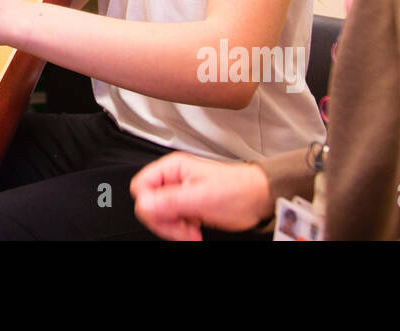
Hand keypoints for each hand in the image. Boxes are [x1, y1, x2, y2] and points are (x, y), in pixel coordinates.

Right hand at [129, 152, 272, 240]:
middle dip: (165, 221)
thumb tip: (144, 204)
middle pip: (149, 204)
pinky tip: (194, 230)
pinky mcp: (186, 208)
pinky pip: (171, 222)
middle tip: (183, 227)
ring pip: (159, 216)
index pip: (141, 186)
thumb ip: (170, 200)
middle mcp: (173, 180)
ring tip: (191, 230)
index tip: (167, 216)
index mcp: (172, 169)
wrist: (257, 200)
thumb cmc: (237, 190)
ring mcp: (178, 195)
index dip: (150, 204)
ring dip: (174, 228)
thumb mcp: (201, 196)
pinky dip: (180, 231)